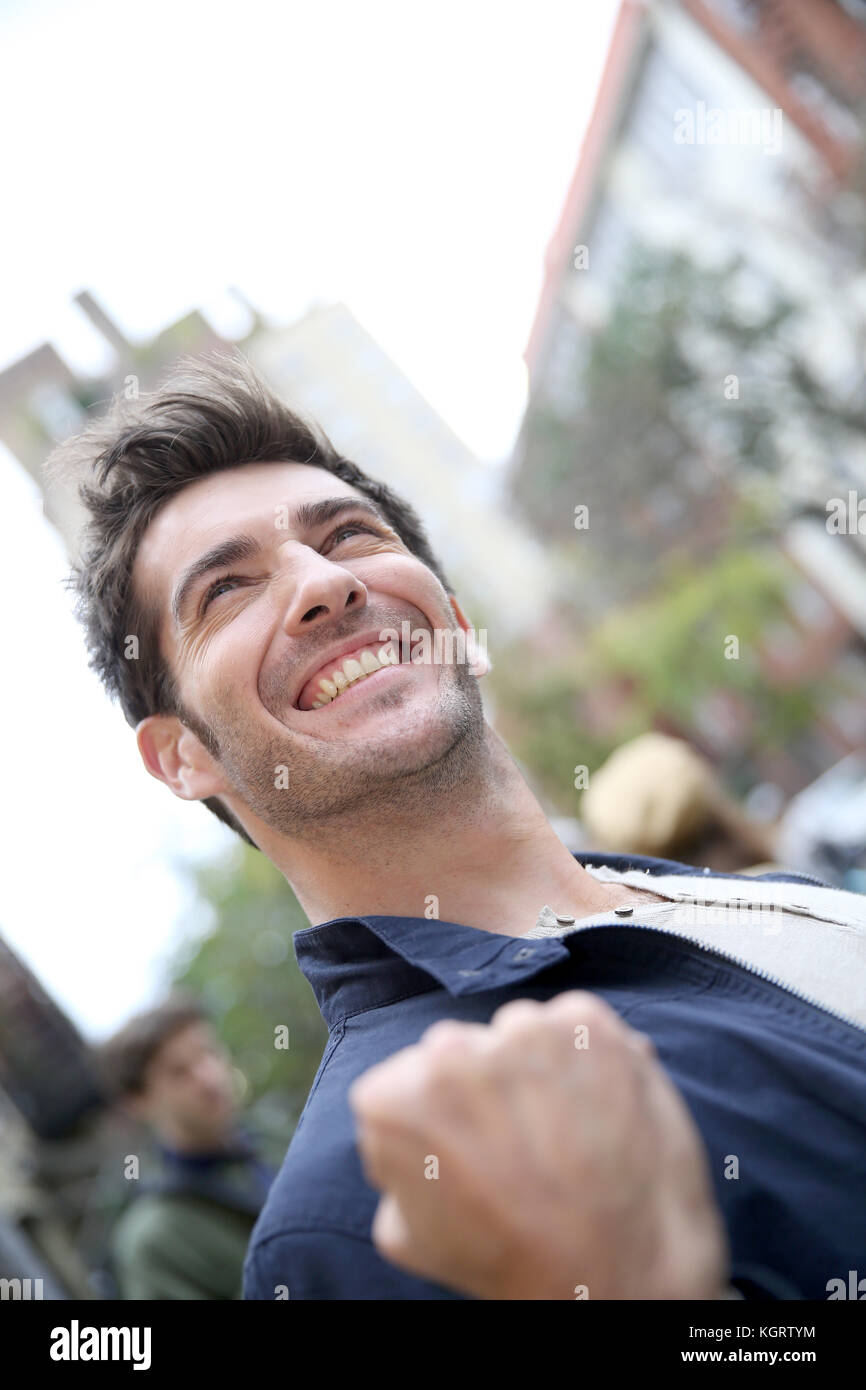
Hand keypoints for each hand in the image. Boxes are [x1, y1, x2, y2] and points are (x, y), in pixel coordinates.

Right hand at [348, 991, 728, 1299]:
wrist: (615, 1270)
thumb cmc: (508, 1259)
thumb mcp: (409, 1235)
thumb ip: (391, 1165)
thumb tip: (404, 1136)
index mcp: (390, 1096)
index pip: (404, 1081)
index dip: (437, 1117)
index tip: (467, 1149)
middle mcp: (448, 1048)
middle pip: (460, 1048)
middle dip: (484, 1084)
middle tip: (518, 1142)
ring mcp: (519, 1030)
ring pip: (517, 1032)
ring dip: (534, 1066)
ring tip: (563, 1131)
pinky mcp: (584, 1023)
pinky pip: (574, 1024)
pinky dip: (586, 1055)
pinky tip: (594, 1108)